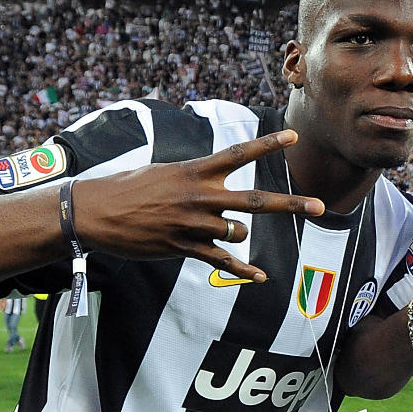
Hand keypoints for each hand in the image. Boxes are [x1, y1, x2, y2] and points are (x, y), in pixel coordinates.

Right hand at [70, 130, 322, 282]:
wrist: (93, 213)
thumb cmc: (126, 187)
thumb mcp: (163, 170)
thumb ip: (194, 176)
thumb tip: (215, 181)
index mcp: (195, 171)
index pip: (239, 154)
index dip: (268, 144)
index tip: (294, 135)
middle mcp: (200, 196)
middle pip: (256, 201)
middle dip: (291, 204)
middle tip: (319, 207)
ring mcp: (194, 224)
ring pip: (237, 232)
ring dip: (236, 234)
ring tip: (214, 230)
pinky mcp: (184, 247)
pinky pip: (222, 261)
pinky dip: (244, 269)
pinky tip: (262, 276)